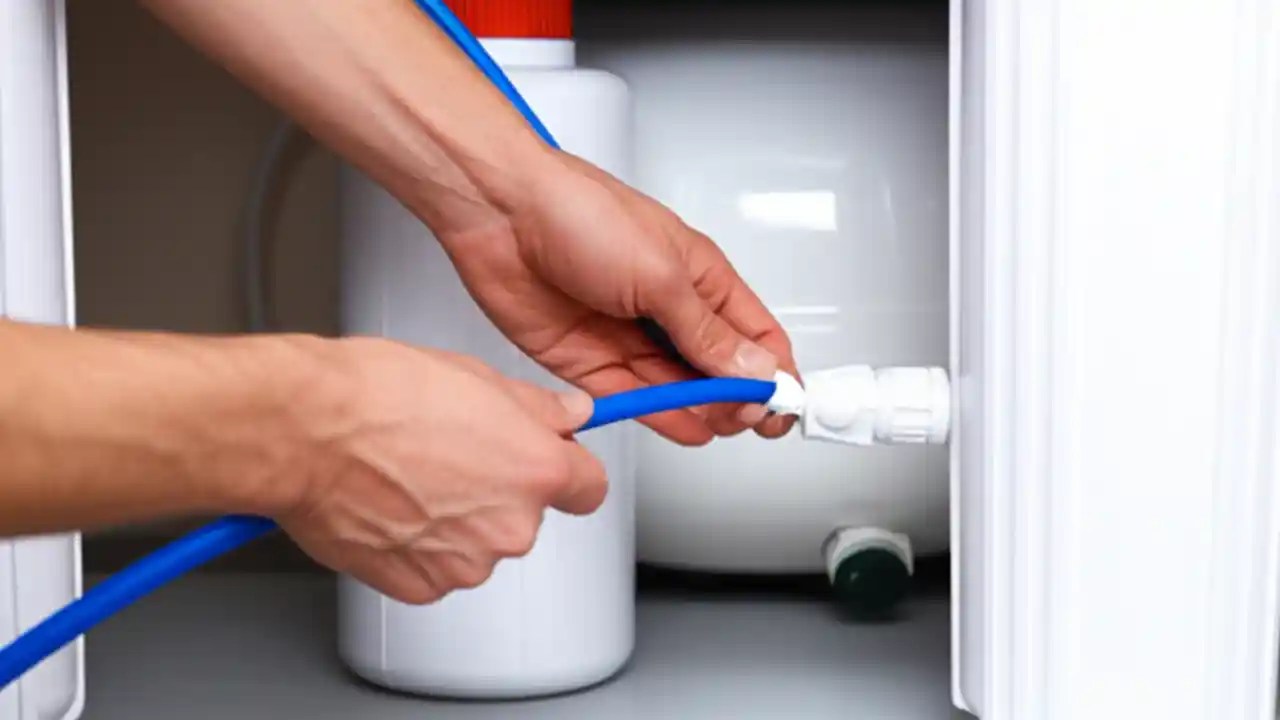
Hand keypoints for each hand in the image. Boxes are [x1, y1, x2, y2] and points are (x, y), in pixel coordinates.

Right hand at [271, 338, 604, 603]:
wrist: (304, 431)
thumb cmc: (376, 396)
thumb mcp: (475, 375)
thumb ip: (537, 407)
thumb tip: (569, 415)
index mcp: (536, 471)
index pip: (589, 488)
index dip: (568, 471)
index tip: (552, 463)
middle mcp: (510, 526)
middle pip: (526, 515)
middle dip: (497, 490)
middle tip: (448, 453)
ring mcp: (465, 563)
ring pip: (477, 543)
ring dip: (455, 520)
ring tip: (407, 476)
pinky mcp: (419, 586)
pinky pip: (433, 567)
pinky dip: (416, 545)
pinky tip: (388, 505)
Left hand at [435, 150, 798, 445]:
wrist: (499, 212)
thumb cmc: (579, 213)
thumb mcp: (661, 274)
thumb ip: (707, 332)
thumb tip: (754, 368)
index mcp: (697, 277)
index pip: (754, 334)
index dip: (775, 372)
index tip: (783, 404)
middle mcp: (667, 309)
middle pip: (719, 369)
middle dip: (740, 397)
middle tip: (745, 418)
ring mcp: (628, 337)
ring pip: (679, 389)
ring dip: (703, 410)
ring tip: (720, 424)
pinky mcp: (588, 361)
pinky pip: (634, 398)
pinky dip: (661, 417)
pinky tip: (685, 429)